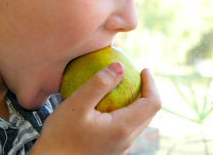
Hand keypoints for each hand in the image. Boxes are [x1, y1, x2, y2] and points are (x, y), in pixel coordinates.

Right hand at [30, 63, 161, 154]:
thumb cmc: (59, 136)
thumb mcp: (76, 105)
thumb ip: (99, 84)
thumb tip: (120, 66)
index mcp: (122, 128)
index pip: (152, 103)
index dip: (152, 84)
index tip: (143, 69)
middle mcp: (126, 141)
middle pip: (149, 114)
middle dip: (146, 92)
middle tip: (135, 75)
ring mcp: (120, 149)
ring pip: (138, 123)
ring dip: (136, 104)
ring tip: (122, 88)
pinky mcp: (111, 152)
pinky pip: (125, 130)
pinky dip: (125, 114)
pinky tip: (107, 106)